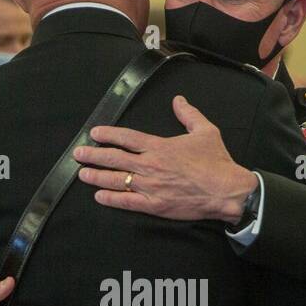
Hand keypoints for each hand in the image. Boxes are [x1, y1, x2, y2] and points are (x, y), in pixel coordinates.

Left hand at [75, 95, 257, 221]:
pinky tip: (99, 196)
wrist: (227, 190)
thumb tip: (178, 100)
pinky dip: (112, 198)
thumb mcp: (205, 131)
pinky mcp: (155, 205)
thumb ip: (189, 114)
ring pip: (117, 180)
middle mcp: (150, 165)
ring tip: (82, 174)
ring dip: (97, 176)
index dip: (108, 135)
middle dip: (94, 155)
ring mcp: (151, 187)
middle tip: (78, 154)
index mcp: (160, 147)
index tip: (94, 133)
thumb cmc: (217, 162)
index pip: (127, 138)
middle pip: (115, 158)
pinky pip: (127, 202)